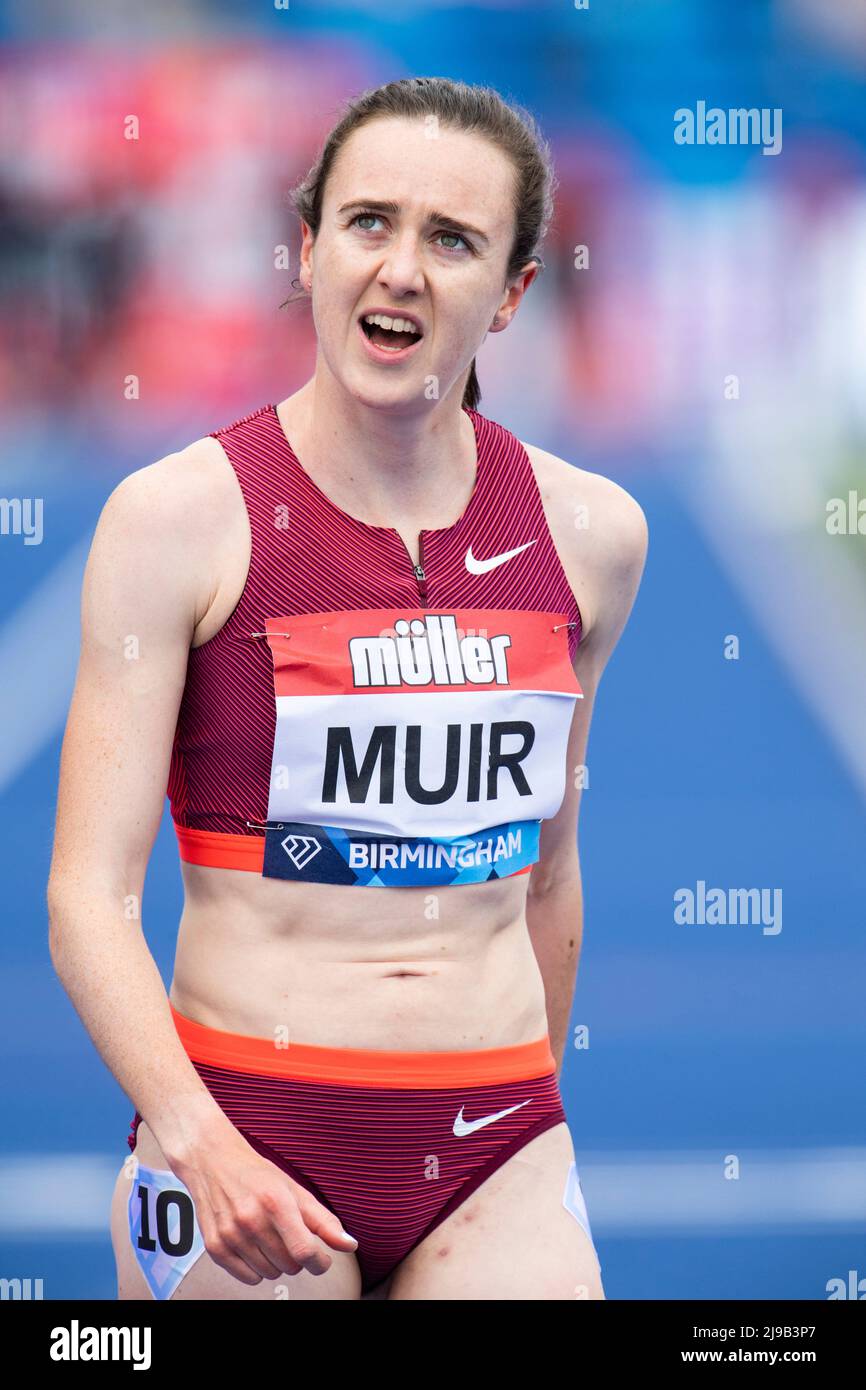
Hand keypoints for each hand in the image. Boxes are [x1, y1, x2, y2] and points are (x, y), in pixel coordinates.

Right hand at [172, 1123, 357, 1284]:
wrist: (213, 1162)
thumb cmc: (258, 1176)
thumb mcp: (295, 1190)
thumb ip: (324, 1221)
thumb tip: (350, 1244)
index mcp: (276, 1202)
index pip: (305, 1252)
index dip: (320, 1262)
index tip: (322, 1259)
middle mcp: (251, 1220)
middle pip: (290, 1266)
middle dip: (297, 1257)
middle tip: (289, 1235)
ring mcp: (231, 1235)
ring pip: (270, 1274)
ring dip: (277, 1262)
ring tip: (269, 1236)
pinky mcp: (215, 1248)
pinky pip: (249, 1278)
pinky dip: (256, 1268)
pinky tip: (253, 1245)